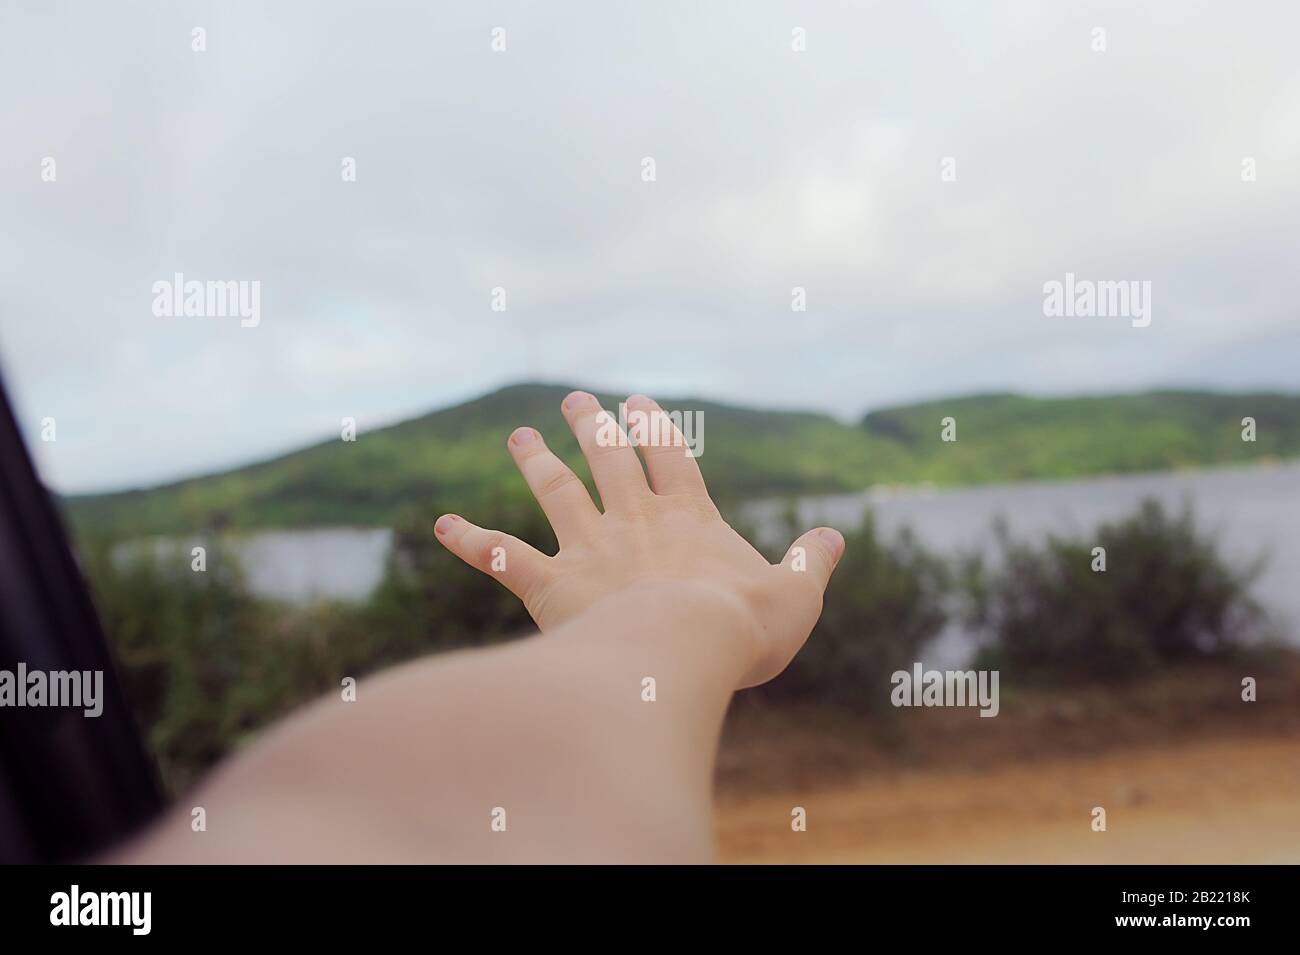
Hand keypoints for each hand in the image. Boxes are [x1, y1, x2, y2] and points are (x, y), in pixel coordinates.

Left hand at [435, 391, 843, 686]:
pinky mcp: (553, 585)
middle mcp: (634, 522)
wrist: (684, 649)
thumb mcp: (796, 593)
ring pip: (557, 493)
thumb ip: (812, 562)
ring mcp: (590, 549)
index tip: (638, 400)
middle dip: (594, 428)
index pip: (670, 459)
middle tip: (577, 398)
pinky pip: (503, 558)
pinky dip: (471, 542)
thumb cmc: (745, 628)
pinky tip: (440, 526)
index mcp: (688, 520)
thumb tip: (834, 538)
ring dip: (537, 463)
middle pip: (610, 462)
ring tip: (520, 436)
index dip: (655, 428)